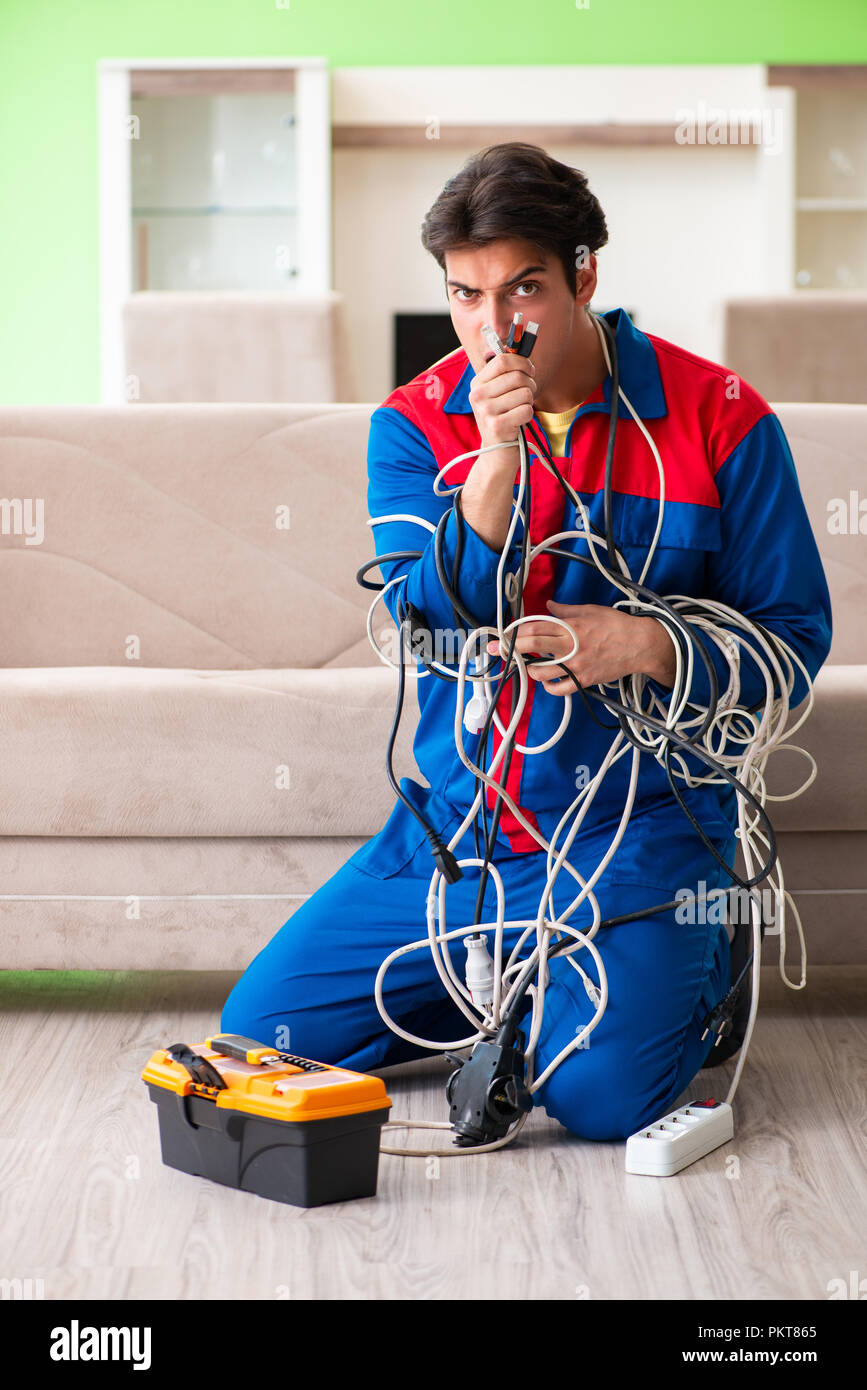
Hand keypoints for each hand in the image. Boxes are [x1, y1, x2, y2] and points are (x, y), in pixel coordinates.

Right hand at [468, 351, 536, 459]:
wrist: (495, 452)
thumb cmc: (502, 418)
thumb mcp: (498, 393)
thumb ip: (506, 371)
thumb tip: (521, 336)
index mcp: (476, 384)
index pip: (502, 360)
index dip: (522, 362)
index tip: (530, 370)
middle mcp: (477, 396)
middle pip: (517, 376)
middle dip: (531, 384)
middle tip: (527, 395)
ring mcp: (485, 411)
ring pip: (525, 394)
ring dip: (529, 403)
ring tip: (520, 410)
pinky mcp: (496, 426)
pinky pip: (526, 410)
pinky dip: (528, 416)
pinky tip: (518, 422)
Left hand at [485, 599, 676, 693]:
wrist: (641, 645)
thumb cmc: (617, 626)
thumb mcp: (590, 610)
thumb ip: (565, 610)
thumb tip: (548, 605)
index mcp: (571, 626)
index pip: (535, 626)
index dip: (515, 630)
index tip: (503, 634)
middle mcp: (570, 645)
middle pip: (532, 645)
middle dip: (511, 648)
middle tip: (499, 651)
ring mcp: (576, 665)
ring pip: (541, 671)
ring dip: (529, 669)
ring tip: (527, 666)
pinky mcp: (584, 680)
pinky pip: (559, 689)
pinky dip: (549, 686)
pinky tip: (547, 681)